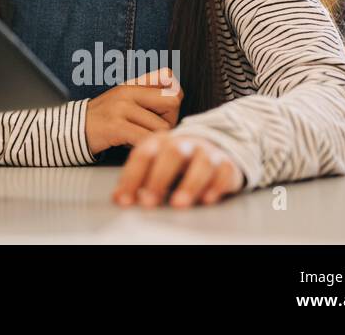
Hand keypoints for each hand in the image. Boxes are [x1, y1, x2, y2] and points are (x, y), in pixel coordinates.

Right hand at [84, 67, 181, 155]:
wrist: (73, 128)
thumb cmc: (105, 117)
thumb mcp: (125, 99)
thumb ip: (147, 92)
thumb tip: (176, 91)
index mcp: (133, 84)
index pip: (168, 76)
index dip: (173, 95)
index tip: (163, 109)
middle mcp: (128, 92)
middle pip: (172, 101)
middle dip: (170, 119)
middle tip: (155, 127)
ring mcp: (121, 108)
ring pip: (161, 126)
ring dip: (156, 138)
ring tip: (141, 137)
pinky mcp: (116, 126)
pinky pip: (145, 138)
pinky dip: (147, 146)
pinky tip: (136, 145)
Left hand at [111, 131, 243, 207]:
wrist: (214, 144)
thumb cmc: (178, 158)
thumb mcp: (155, 163)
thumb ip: (137, 178)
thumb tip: (118, 199)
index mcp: (161, 140)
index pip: (143, 154)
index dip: (131, 177)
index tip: (124, 200)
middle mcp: (184, 143)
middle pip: (172, 154)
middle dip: (158, 179)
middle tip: (148, 201)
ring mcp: (207, 151)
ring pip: (201, 163)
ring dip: (189, 185)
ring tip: (178, 204)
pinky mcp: (227, 163)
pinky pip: (224, 172)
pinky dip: (216, 186)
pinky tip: (207, 200)